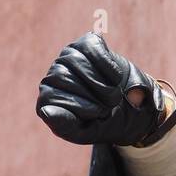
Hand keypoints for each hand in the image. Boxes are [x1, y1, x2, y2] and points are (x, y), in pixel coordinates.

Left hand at [36, 33, 165, 145]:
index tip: (96, 116)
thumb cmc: (103, 122)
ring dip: (102, 83)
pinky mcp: (86, 44)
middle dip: (92, 96)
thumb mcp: (84, 131)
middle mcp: (52, 77)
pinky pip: (92, 48)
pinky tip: (116, 78)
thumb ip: (64, 125)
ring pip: (78, 62)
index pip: (51, 98)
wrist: (130, 108)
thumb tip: (45, 111)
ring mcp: (67, 58)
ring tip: (113, 96)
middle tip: (108, 107)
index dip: (80, 108)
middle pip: (63, 78)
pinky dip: (108, 65)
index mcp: (47, 100)